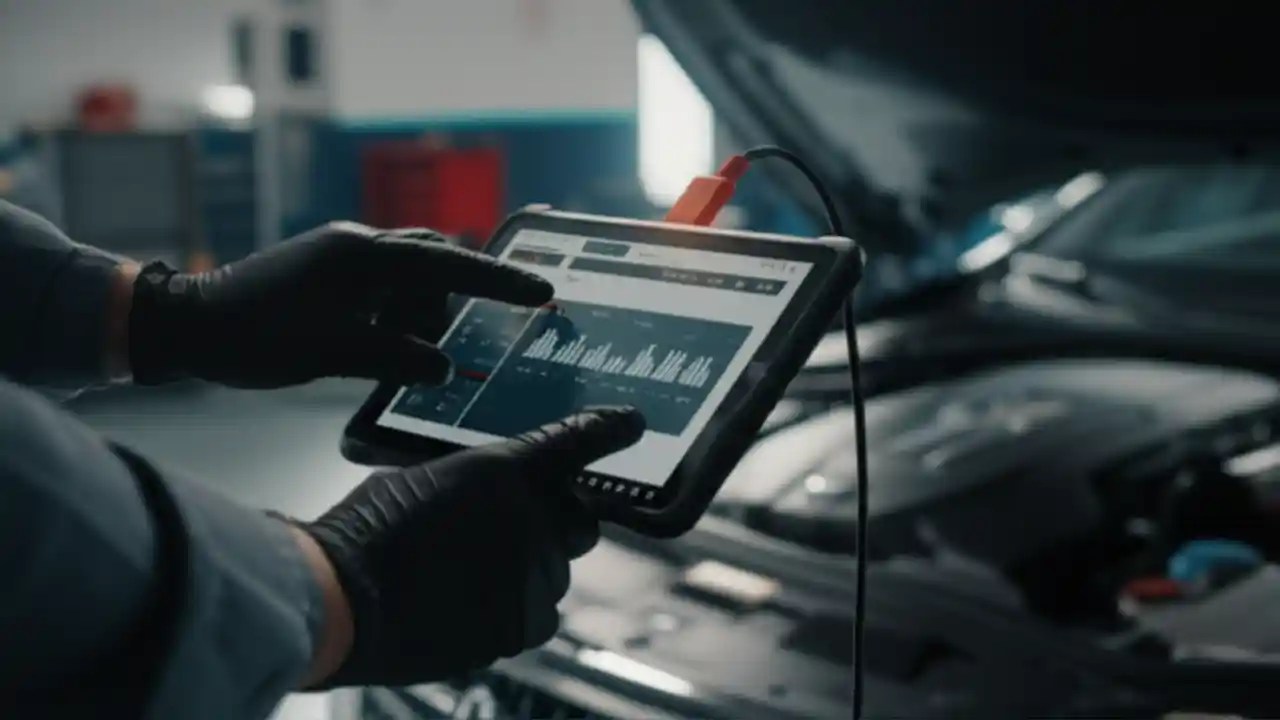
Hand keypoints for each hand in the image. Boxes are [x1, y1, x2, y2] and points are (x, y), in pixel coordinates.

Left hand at [127, 222, 551, 386]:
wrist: (186, 325)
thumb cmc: (254, 336)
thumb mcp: (332, 352)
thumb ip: (396, 358)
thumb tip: (443, 367)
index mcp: (364, 255)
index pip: (449, 262)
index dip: (499, 279)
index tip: (542, 291)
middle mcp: (358, 248)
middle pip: (433, 261)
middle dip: (456, 297)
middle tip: (468, 335)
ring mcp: (341, 261)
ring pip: (408, 280)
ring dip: (421, 315)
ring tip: (413, 355)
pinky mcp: (328, 279)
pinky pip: (382, 294)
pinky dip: (396, 320)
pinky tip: (388, 351)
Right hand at [295, 406, 644, 688]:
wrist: (342, 599)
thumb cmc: (365, 531)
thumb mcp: (421, 477)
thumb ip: (475, 482)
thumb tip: (495, 496)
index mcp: (505, 471)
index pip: (575, 442)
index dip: (608, 430)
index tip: (631, 423)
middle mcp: (532, 520)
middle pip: (581, 521)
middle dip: (561, 521)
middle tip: (523, 528)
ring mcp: (531, 576)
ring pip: (558, 570)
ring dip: (531, 567)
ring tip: (474, 574)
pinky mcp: (521, 624)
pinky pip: (540, 613)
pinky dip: (517, 607)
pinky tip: (474, 605)